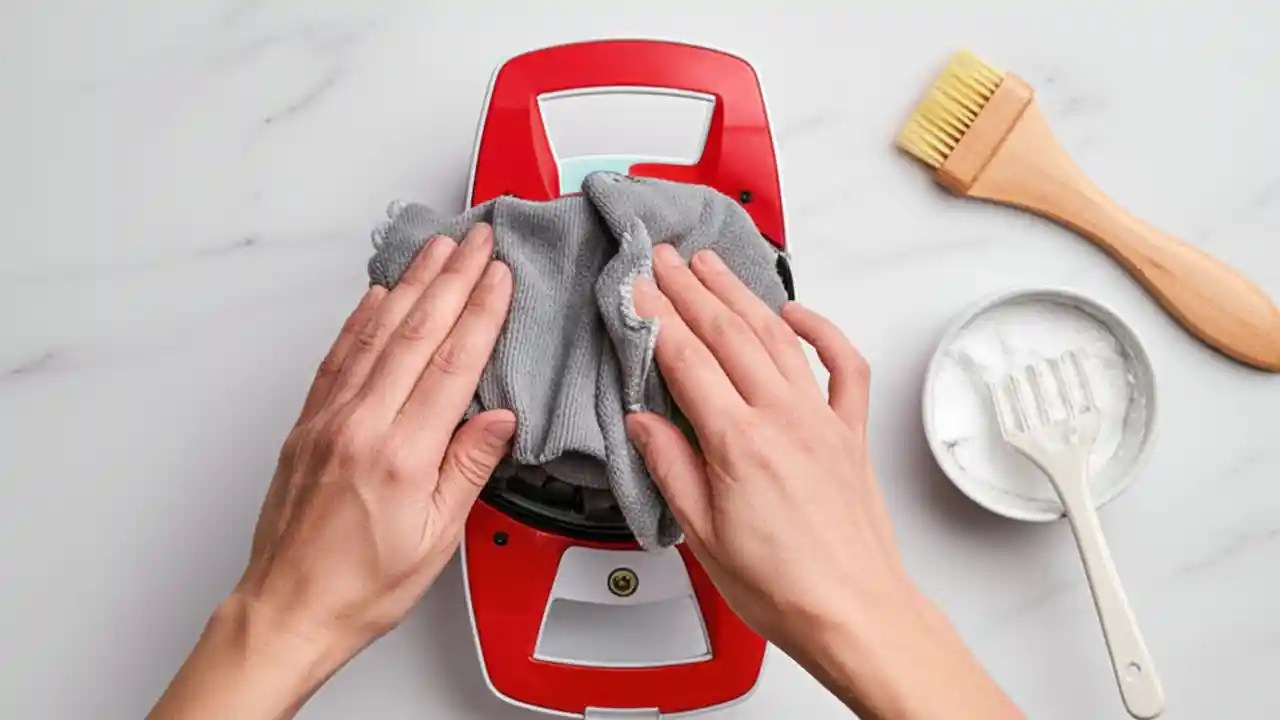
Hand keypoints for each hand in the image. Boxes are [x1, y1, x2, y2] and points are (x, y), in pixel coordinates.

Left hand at [152, 224, 513, 719]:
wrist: (287, 609)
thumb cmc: (361, 587)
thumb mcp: (436, 540)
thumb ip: (468, 470)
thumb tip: (500, 419)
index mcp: (401, 455)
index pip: (452, 365)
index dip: (480, 314)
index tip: (500, 277)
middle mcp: (361, 426)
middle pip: (416, 334)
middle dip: (452, 279)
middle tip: (476, 239)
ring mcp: (329, 419)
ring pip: (376, 334)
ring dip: (411, 285)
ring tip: (437, 250)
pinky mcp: (308, 423)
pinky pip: (339, 357)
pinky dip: (360, 320)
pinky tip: (378, 296)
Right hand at [627, 244, 1019, 719]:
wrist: (854, 612)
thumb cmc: (782, 588)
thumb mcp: (701, 535)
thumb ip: (670, 467)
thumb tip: (642, 421)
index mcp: (738, 442)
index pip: (686, 358)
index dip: (655, 316)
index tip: (635, 287)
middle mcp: (783, 419)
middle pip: (728, 333)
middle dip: (690, 288)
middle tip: (664, 257)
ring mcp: (821, 420)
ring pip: (776, 338)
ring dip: (741, 295)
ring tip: (712, 266)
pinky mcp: (850, 433)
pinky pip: (843, 366)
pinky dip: (821, 331)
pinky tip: (797, 312)